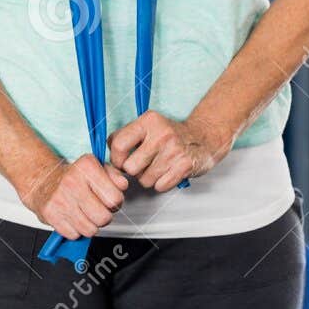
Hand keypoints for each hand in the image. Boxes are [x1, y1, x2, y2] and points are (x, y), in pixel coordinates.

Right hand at [20, 154, 128, 240]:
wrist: (41, 180)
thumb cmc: (74, 176)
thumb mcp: (96, 168)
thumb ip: (115, 175)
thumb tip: (123, 185)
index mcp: (86, 167)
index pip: (115, 198)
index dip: (115, 201)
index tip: (107, 197)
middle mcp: (72, 182)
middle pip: (104, 218)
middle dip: (103, 216)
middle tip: (96, 209)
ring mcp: (59, 199)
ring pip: (90, 230)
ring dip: (90, 225)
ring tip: (83, 213)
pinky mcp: (49, 214)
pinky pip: (74, 235)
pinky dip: (75, 230)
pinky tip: (71, 217)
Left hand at [108, 110, 228, 191]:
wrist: (203, 138)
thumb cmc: (168, 135)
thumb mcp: (146, 126)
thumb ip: (125, 136)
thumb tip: (106, 154)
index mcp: (148, 121)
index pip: (118, 144)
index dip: (116, 158)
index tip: (121, 161)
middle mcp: (161, 134)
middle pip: (130, 167)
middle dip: (133, 171)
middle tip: (141, 165)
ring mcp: (175, 151)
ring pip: (144, 180)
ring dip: (147, 178)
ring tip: (156, 168)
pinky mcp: (185, 166)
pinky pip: (160, 186)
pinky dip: (160, 184)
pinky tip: (166, 173)